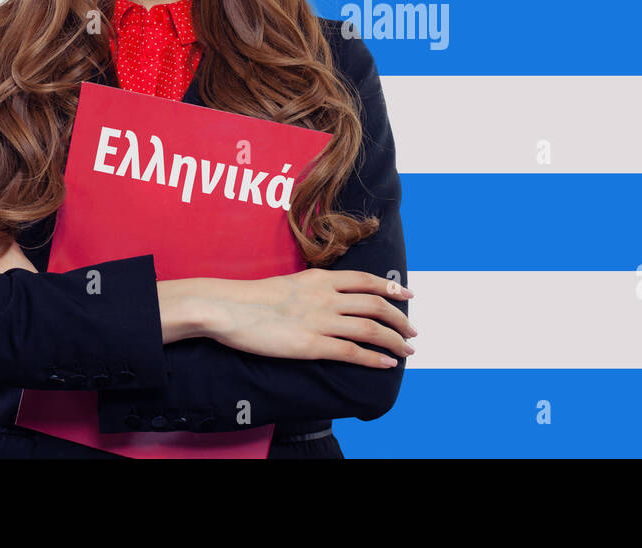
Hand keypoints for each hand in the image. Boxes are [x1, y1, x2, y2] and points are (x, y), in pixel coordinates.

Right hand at [188, 269, 415, 368]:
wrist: (228, 307)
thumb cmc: (251, 298)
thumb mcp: (290, 283)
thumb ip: (312, 289)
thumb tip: (327, 297)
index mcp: (321, 278)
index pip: (367, 281)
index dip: (391, 289)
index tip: (408, 295)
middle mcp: (327, 296)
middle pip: (376, 305)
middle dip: (400, 319)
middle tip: (413, 331)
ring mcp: (321, 320)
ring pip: (370, 329)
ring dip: (394, 340)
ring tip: (407, 350)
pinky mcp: (311, 345)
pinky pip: (352, 352)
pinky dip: (374, 358)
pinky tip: (387, 364)